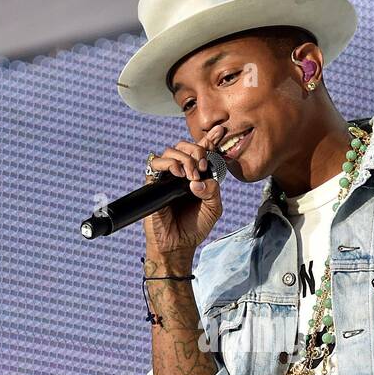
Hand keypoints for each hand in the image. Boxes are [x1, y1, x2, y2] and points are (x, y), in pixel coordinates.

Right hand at [141, 123, 226, 258]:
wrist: (178, 244)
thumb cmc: (195, 226)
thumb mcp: (213, 208)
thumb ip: (213, 191)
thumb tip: (199, 180)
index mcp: (198, 175)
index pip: (203, 152)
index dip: (210, 139)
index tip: (220, 130)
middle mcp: (182, 172)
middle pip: (186, 146)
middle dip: (198, 151)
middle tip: (202, 167)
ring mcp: (167, 176)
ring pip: (172, 150)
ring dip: (185, 159)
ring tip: (191, 176)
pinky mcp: (153, 183)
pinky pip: (156, 163)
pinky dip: (169, 164)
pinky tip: (179, 174)